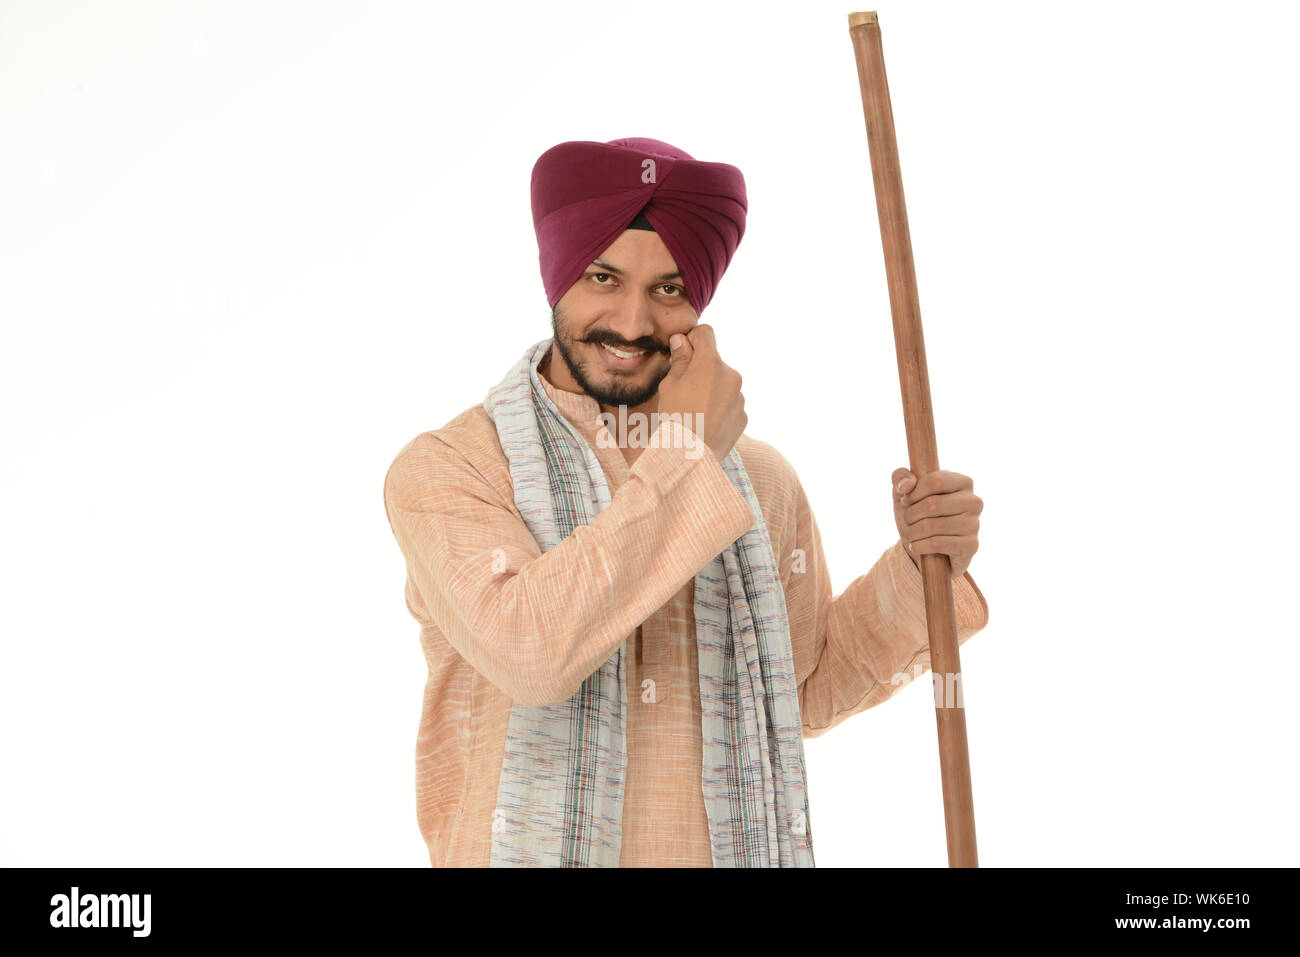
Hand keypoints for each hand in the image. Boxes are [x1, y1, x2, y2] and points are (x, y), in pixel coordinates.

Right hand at [658, 324, 746, 462]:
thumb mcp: (670, 384)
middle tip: (684, 390)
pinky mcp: (743, 416)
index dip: (692, 339)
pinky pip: (730, 405)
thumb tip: (682, 340)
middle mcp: (731, 376)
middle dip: (701, 369)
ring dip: (712, 390)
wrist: (689, 457)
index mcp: (711, 363)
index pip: (706, 333)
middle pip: (714, 362)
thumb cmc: (675, 417)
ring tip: (695, 411)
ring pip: (724, 384)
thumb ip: (680, 359)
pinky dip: (720, 409)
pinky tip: (705, 423)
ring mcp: (740, 397)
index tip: (683, 351)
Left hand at [891, 467, 981, 579]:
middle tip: (907, 520)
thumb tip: (907, 485)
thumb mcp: (904, 492)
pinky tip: (916, 546)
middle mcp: (974, 501)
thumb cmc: (917, 515)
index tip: (906, 501)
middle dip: (911, 515)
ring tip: (910, 534)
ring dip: (913, 532)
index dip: (914, 493)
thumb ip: (900, 477)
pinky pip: (937, 543)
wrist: (928, 551)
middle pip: (932, 504)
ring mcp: (974, 524)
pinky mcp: (971, 545)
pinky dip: (919, 546)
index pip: (935, 481)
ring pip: (932, 526)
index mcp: (962, 482)